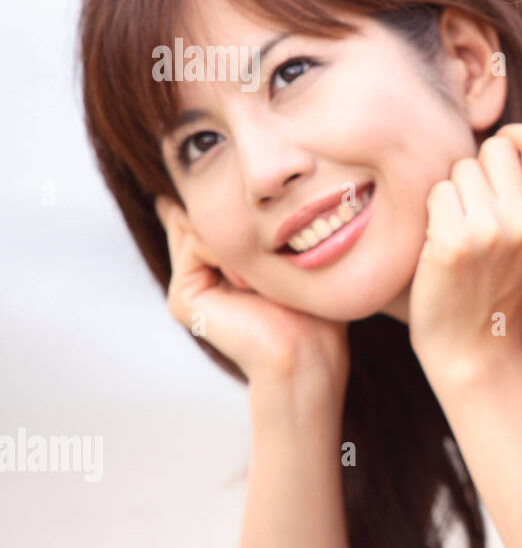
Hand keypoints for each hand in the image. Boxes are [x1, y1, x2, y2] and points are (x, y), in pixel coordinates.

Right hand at [154, 195, 349, 420]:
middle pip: (201, 214)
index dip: (233, 204)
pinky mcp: (183, 299)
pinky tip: (248, 284)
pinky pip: (197, 243)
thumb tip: (250, 193)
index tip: (260, 218)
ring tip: (259, 279)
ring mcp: (187, 287)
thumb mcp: (293, 256)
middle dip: (235, 218)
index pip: (213, 213)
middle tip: (265, 258)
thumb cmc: (312, 308)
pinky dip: (229, 253)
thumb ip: (269, 229)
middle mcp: (198, 275)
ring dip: (238, 240)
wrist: (308, 353)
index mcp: (220, 266)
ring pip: (199, 223)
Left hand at [408, 124, 521, 386]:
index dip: (512, 139)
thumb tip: (504, 134)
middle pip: (494, 146)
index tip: (497, 163)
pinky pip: (436, 192)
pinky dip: (432, 213)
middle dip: (477, 168)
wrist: (473, 347)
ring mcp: (494, 230)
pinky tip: (439, 244)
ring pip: (461, 167)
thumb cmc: (496, 285)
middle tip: (473, 209)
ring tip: (458, 230)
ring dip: (452, 192)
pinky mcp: (455, 241)